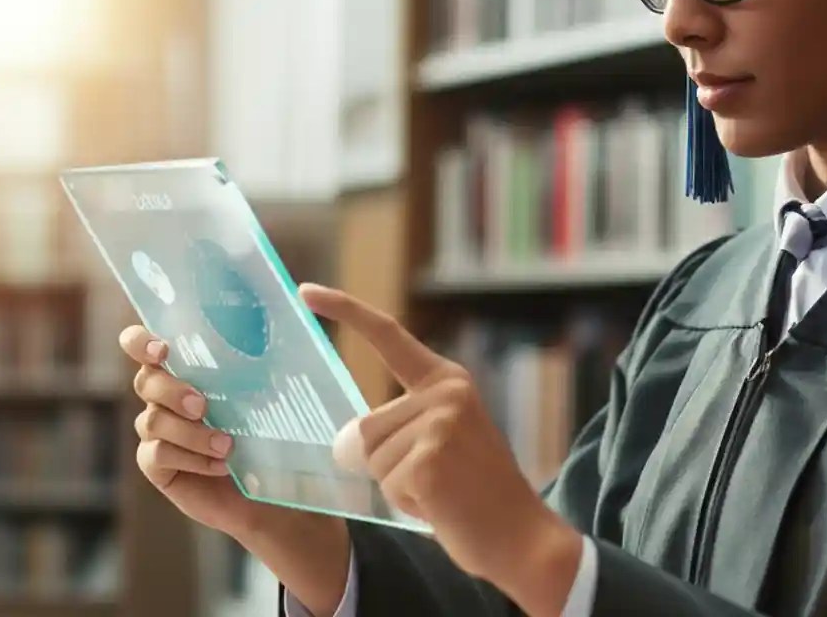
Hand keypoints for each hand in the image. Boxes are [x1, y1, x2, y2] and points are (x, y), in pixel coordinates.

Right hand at [120, 326, 351, 612]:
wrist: (278, 489)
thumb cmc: (279, 429)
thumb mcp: (277, 389)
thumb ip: (272, 353)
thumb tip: (300, 297)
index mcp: (186, 368)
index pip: (143, 345)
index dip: (141, 342)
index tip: (163, 349)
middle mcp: (164, 396)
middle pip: (145, 380)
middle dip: (172, 389)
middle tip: (203, 405)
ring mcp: (158, 432)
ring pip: (152, 420)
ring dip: (190, 432)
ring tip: (227, 444)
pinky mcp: (159, 466)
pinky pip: (157, 455)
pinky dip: (190, 458)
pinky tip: (221, 465)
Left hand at [301, 284, 583, 616]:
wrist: (521, 536)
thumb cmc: (476, 495)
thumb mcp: (441, 442)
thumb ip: (400, 428)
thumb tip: (344, 444)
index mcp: (447, 381)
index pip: (388, 336)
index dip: (345, 311)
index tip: (305, 291)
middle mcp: (445, 393)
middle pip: (366, 428)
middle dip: (385, 464)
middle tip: (436, 481)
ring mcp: (440, 425)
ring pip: (371, 459)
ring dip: (396, 486)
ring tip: (441, 492)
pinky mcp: (431, 461)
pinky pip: (386, 485)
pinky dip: (406, 504)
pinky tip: (441, 505)